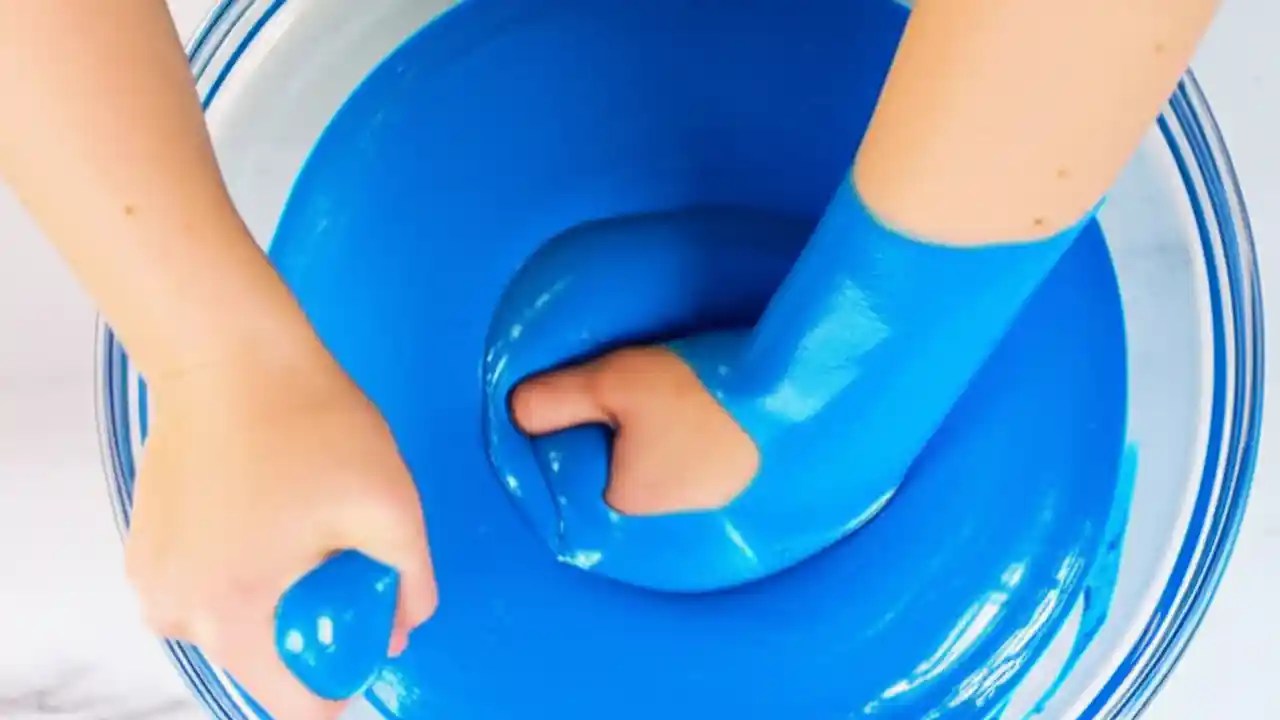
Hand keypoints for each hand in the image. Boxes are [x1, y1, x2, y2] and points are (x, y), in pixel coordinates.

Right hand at [124, 348, 435, 717]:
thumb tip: (402, 626)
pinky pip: (208, 589)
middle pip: (263, 662)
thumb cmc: (304, 421)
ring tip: (299, 521)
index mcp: (233, 612)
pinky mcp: (147, 551)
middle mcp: (176, 609)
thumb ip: (410, 582)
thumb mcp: (390, 506)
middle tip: (336, 553)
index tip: (359, 634)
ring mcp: (153, 581)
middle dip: (310, 624)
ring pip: (236, 624)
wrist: (229, 355)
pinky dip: (244, 569)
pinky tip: (268, 512)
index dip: (340, 680)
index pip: (294, 704)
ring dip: (275, 594)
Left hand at [511, 346, 758, 514]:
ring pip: (658, 471)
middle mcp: (664, 515)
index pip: (574, 474)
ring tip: (661, 398)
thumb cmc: (692, 393)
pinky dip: (688, 445)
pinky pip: (695, 467)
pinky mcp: (741, 484)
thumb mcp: (610, 383)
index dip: (573, 434)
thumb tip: (515, 411)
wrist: (787, 389)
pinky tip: (696, 416)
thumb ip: (555, 399)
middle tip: (625, 392)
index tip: (585, 398)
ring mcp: (709, 503)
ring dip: (652, 443)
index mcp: (623, 501)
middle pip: (618, 474)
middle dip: (614, 438)